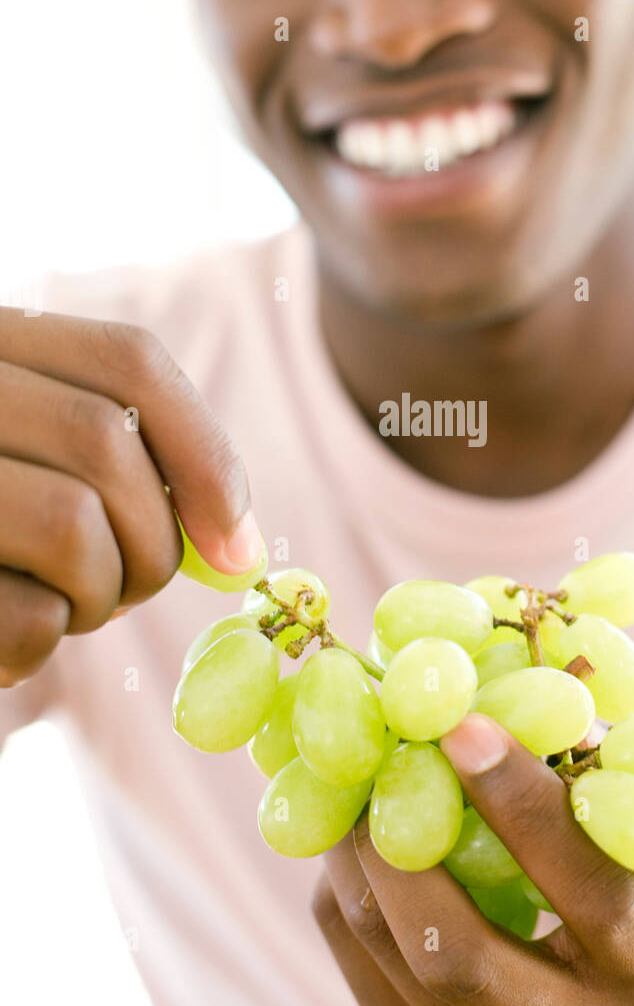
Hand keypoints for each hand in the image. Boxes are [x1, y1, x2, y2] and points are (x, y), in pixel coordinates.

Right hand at [0, 309, 260, 685]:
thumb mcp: (36, 460)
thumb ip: (125, 471)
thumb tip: (238, 549)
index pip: (128, 360)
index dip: (206, 453)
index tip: (238, 546)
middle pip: (109, 445)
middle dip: (153, 542)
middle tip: (129, 587)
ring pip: (72, 527)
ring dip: (98, 596)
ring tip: (60, 603)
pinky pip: (24, 619)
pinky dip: (35, 645)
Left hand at [315, 713, 633, 1005]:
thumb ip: (608, 783)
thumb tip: (515, 688)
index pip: (586, 887)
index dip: (522, 802)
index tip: (465, 723)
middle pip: (457, 952)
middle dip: (406, 838)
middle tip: (382, 748)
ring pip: (387, 951)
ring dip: (358, 845)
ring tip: (354, 770)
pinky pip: (355, 962)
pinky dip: (345, 880)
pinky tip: (357, 827)